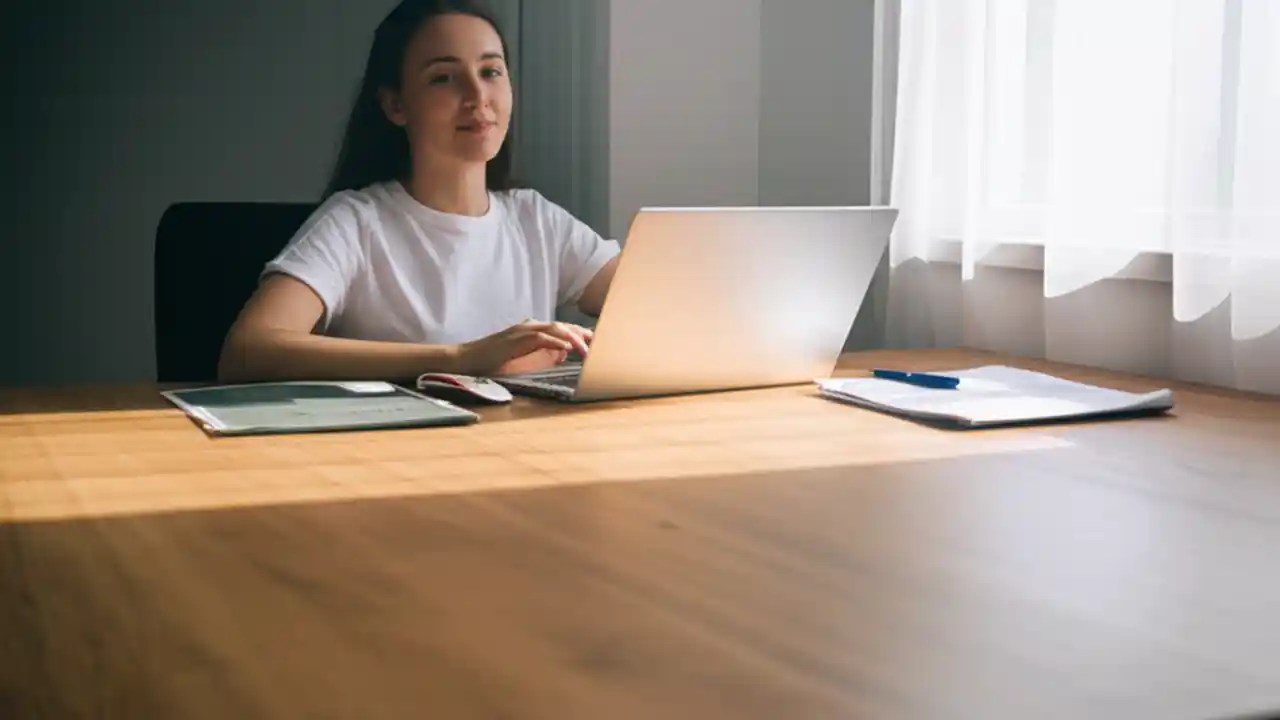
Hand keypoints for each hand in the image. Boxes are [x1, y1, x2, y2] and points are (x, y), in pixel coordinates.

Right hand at [456, 320, 592, 375]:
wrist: (467, 358)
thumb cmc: (492, 360)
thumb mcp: (523, 357)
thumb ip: (543, 354)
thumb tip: (562, 354)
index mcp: (532, 329)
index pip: (561, 328)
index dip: (580, 333)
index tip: (596, 341)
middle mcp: (530, 326)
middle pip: (563, 325)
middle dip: (583, 333)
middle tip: (601, 342)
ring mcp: (523, 330)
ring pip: (556, 328)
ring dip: (574, 338)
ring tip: (588, 349)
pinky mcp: (517, 339)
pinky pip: (542, 337)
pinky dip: (556, 342)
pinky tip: (568, 349)